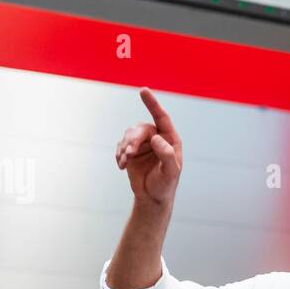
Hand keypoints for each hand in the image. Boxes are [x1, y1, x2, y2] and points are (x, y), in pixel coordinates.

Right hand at [114, 87, 182, 209]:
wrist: (152, 198)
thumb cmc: (165, 185)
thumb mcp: (170, 173)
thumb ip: (167, 155)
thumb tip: (157, 138)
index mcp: (170, 139)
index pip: (161, 117)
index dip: (152, 103)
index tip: (143, 90)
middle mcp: (157, 138)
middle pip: (140, 129)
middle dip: (132, 140)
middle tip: (129, 154)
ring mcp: (143, 143)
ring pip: (128, 135)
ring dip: (124, 148)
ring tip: (124, 162)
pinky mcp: (131, 151)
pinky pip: (120, 146)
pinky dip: (119, 154)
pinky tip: (121, 166)